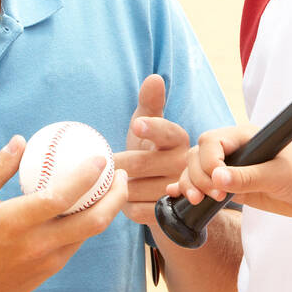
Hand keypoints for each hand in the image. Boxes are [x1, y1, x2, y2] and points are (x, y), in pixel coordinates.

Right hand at [0, 135, 129, 291]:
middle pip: (93, 221)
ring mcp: (48, 261)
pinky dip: (88, 222)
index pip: (62, 198)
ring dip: (107, 209)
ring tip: (112, 186)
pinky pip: (78, 242)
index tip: (100, 157)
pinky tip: (89, 205)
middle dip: (116, 195)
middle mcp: (38, 244)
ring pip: (90, 233)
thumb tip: (21, 141)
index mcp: (17, 223)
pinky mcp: (51, 271)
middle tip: (121, 173)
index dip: (87, 177)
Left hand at [115, 74, 192, 223]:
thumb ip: (150, 103)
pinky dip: (125, 207)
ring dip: (119, 188)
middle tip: (107, 167)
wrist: (166, 194)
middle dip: (117, 165)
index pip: (164, 131)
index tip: (137, 124)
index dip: (151, 128)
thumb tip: (154, 77)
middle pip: (138, 163)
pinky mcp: (170, 214)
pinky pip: (134, 210)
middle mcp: (184, 164)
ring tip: (122, 185)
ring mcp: (179, 190)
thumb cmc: (151, 153)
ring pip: (132, 188)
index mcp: (179, 139)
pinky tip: (129, 202)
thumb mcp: (148, 127)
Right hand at [166, 125, 291, 218]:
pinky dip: (190, 189)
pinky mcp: (231, 186)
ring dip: (191, 184)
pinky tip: (178, 196)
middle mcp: (234, 149)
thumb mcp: (276, 176)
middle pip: (197, 156)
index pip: (210, 142)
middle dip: (198, 176)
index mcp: (243, 136)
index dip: (207, 162)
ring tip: (199, 201)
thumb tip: (217, 178)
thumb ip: (246, 177)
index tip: (218, 182)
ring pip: (196, 171)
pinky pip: (204, 186)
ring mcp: (231, 168)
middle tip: (216, 196)